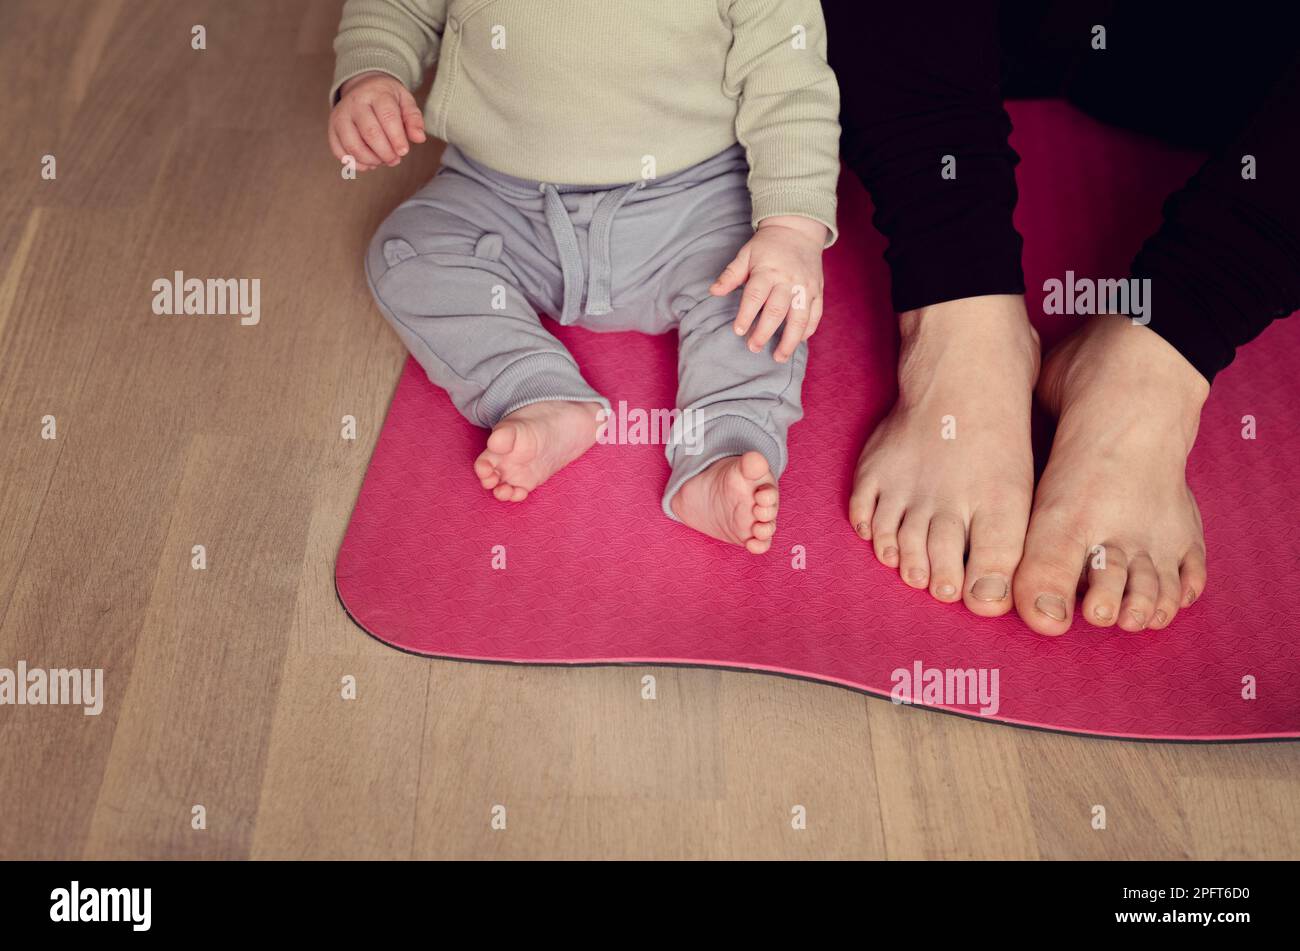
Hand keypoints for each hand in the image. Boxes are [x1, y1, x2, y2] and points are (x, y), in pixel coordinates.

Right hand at [328, 71, 426, 171]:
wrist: (363, 87)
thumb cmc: (387, 98)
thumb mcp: (405, 101)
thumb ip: (414, 119)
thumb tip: (419, 138)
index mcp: (377, 93)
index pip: (387, 117)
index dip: (397, 138)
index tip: (403, 151)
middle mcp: (355, 103)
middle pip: (370, 133)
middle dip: (385, 153)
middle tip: (395, 160)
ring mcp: (340, 116)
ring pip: (352, 145)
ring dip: (370, 160)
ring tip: (382, 161)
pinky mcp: (332, 128)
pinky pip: (339, 151)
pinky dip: (355, 163)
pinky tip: (368, 163)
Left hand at [710, 216, 826, 362]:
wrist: (798, 229)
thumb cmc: (768, 245)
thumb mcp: (746, 254)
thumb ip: (731, 275)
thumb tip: (713, 291)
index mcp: (768, 271)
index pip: (756, 296)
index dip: (746, 315)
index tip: (738, 331)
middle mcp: (789, 281)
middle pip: (777, 311)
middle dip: (765, 332)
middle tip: (753, 348)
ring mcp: (806, 287)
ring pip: (800, 318)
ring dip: (790, 340)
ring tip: (779, 356)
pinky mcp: (818, 290)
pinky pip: (816, 314)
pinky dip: (808, 330)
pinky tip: (799, 341)